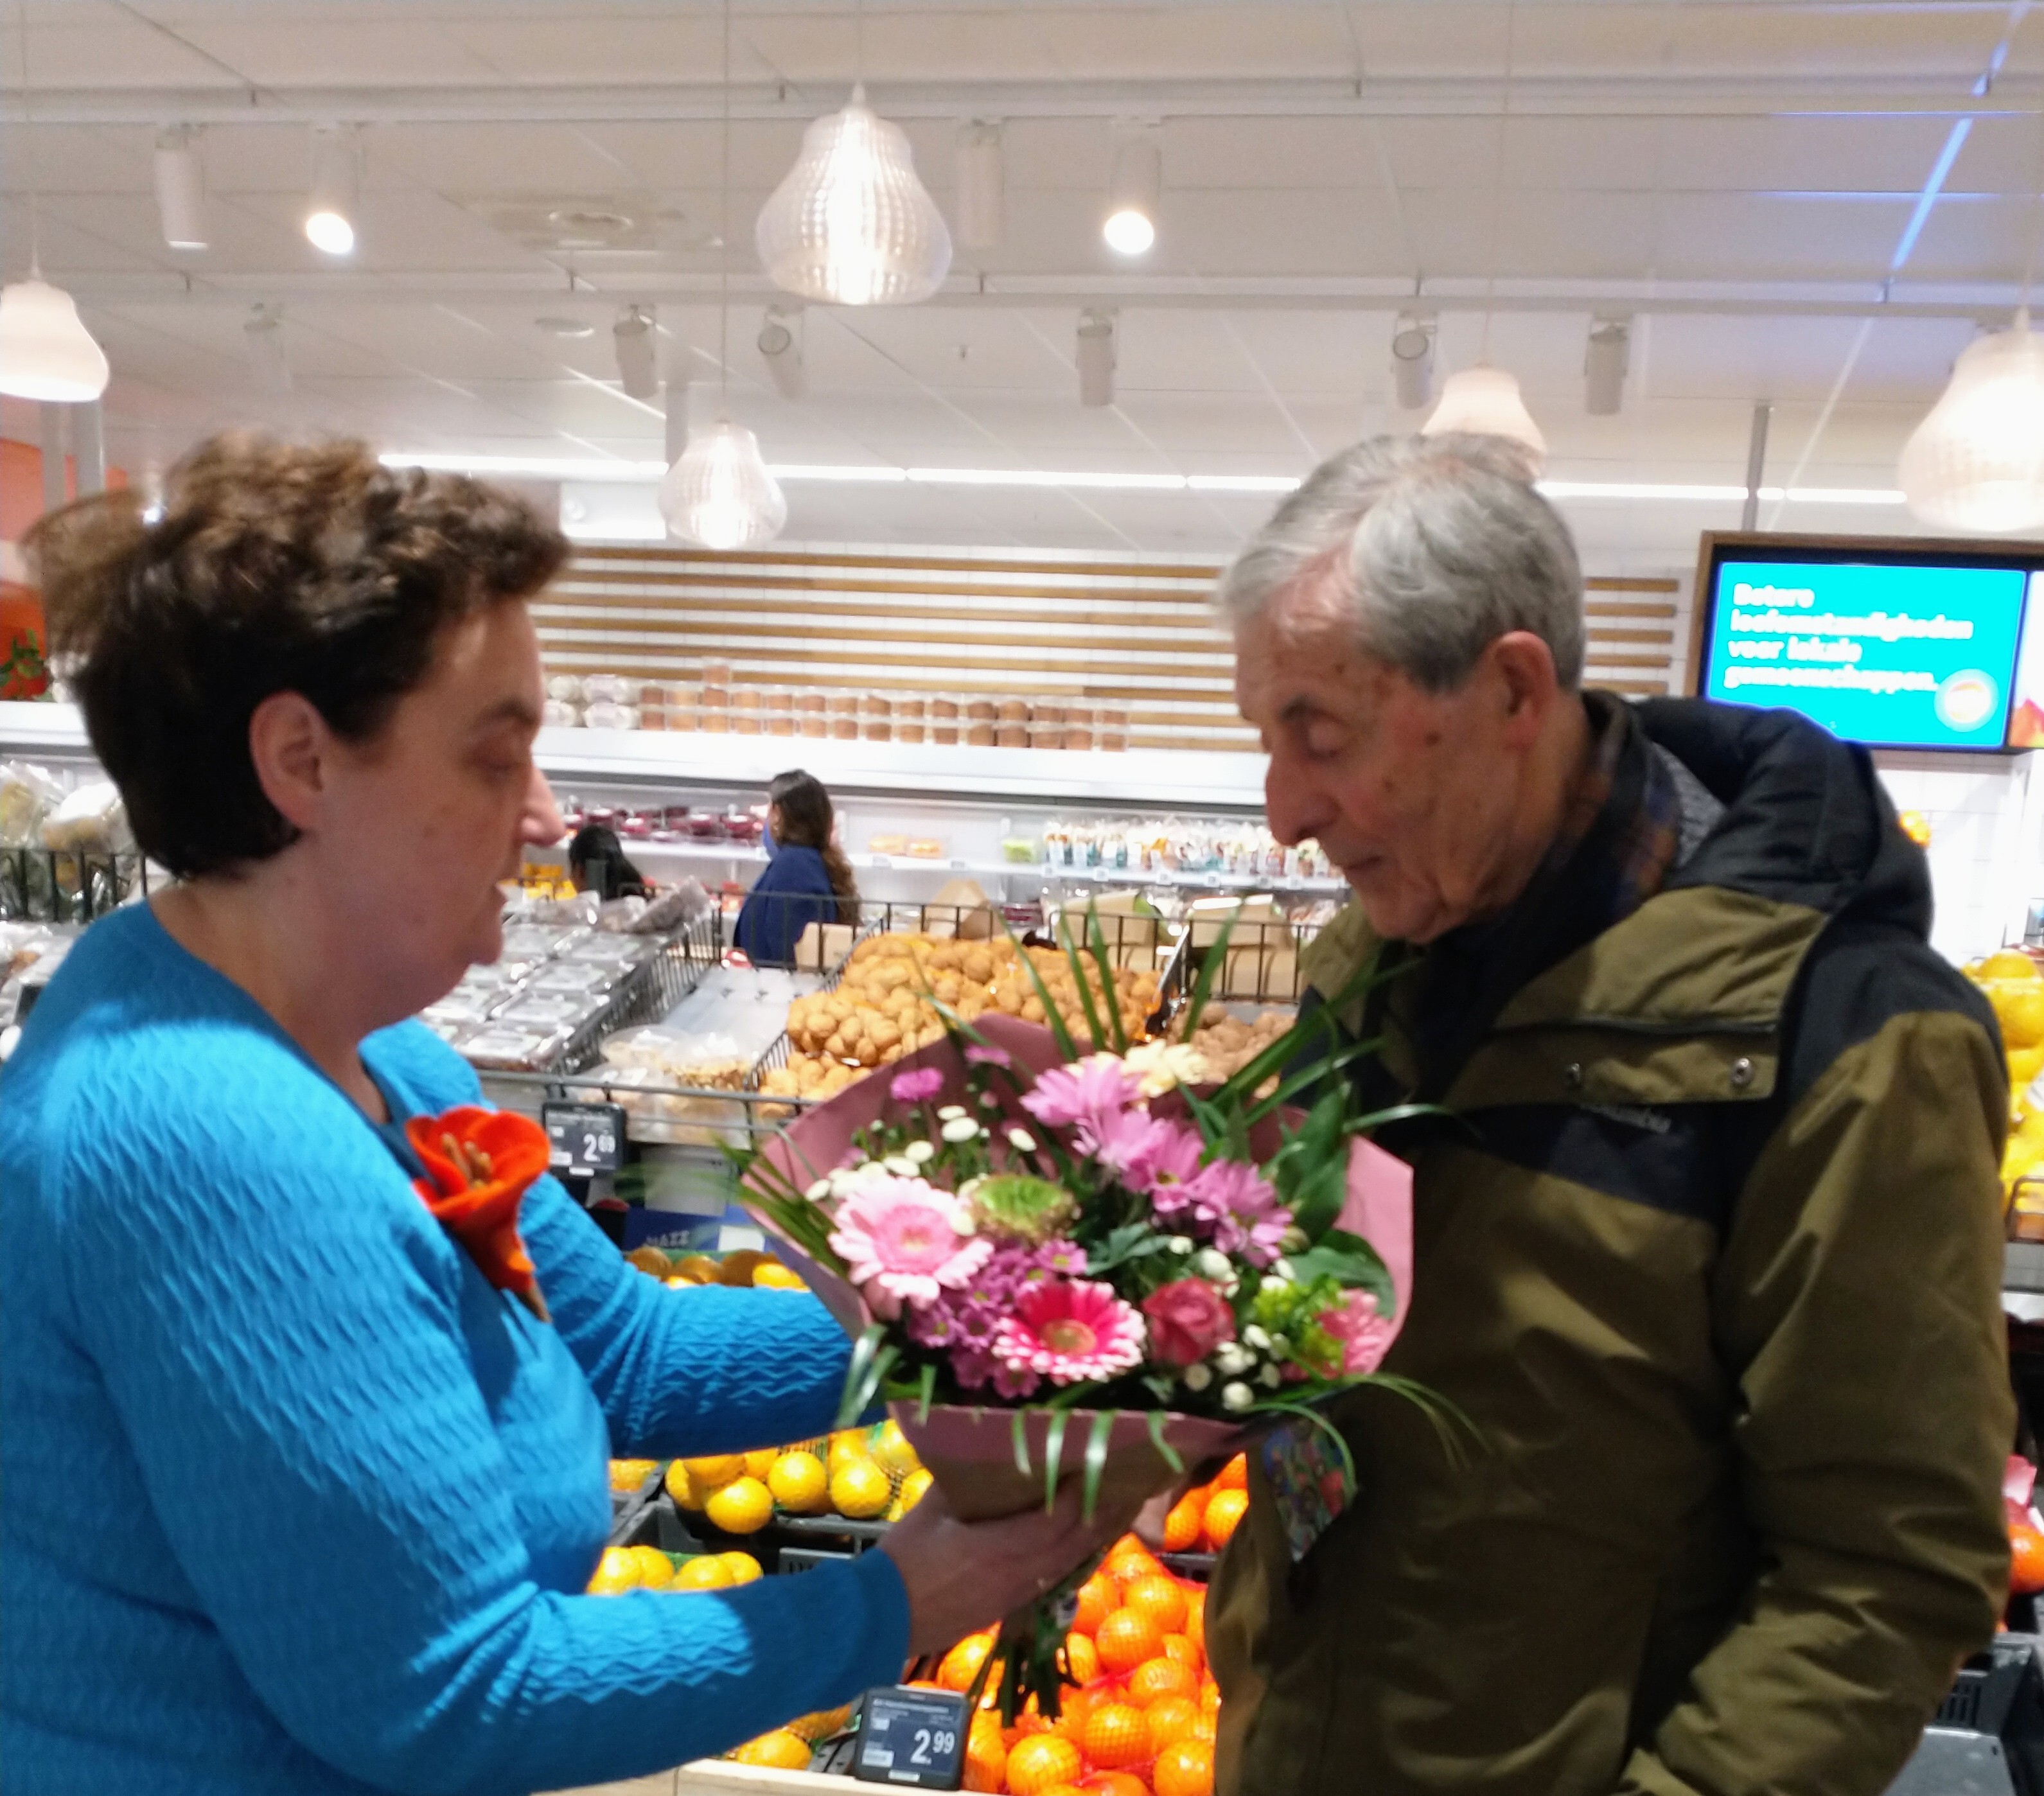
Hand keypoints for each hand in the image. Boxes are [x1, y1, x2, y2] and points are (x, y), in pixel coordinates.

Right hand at [879, 1482, 1142, 1656]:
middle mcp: (1019, 1575)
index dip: (1084, 1493)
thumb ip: (964, 1481)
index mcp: (1001, 1550)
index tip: (1103, 1461)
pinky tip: (1080, 1542)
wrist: (879, 1619)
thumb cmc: (903, 1559)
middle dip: (1105, 1515)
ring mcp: (1016, 1595)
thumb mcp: (931, 1510)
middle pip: (1075, 1543)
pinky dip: (1072, 1556)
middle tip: (1131, 1485)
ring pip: (1068, 1563)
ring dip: (1094, 1537)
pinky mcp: (1008, 1607)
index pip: (1058, 1519)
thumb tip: (986, 1447)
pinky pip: (1052, 1577)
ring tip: (1117, 1509)